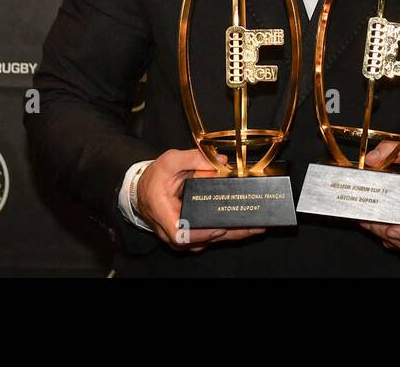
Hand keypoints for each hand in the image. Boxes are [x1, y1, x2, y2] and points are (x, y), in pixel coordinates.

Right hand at [136, 148, 265, 251]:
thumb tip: (222, 161)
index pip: (180, 234)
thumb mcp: (170, 161)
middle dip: (228, 234)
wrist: (143, 189)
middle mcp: (171, 229)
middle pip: (200, 241)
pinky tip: (245, 226)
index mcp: (163, 212)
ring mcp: (181, 234)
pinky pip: (208, 236)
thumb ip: (194, 158)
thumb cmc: (154, 177)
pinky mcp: (189, 233)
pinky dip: (226, 232)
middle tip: (252, 226)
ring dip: (231, 235)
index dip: (200, 234)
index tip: (218, 228)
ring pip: (207, 241)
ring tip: (256, 227)